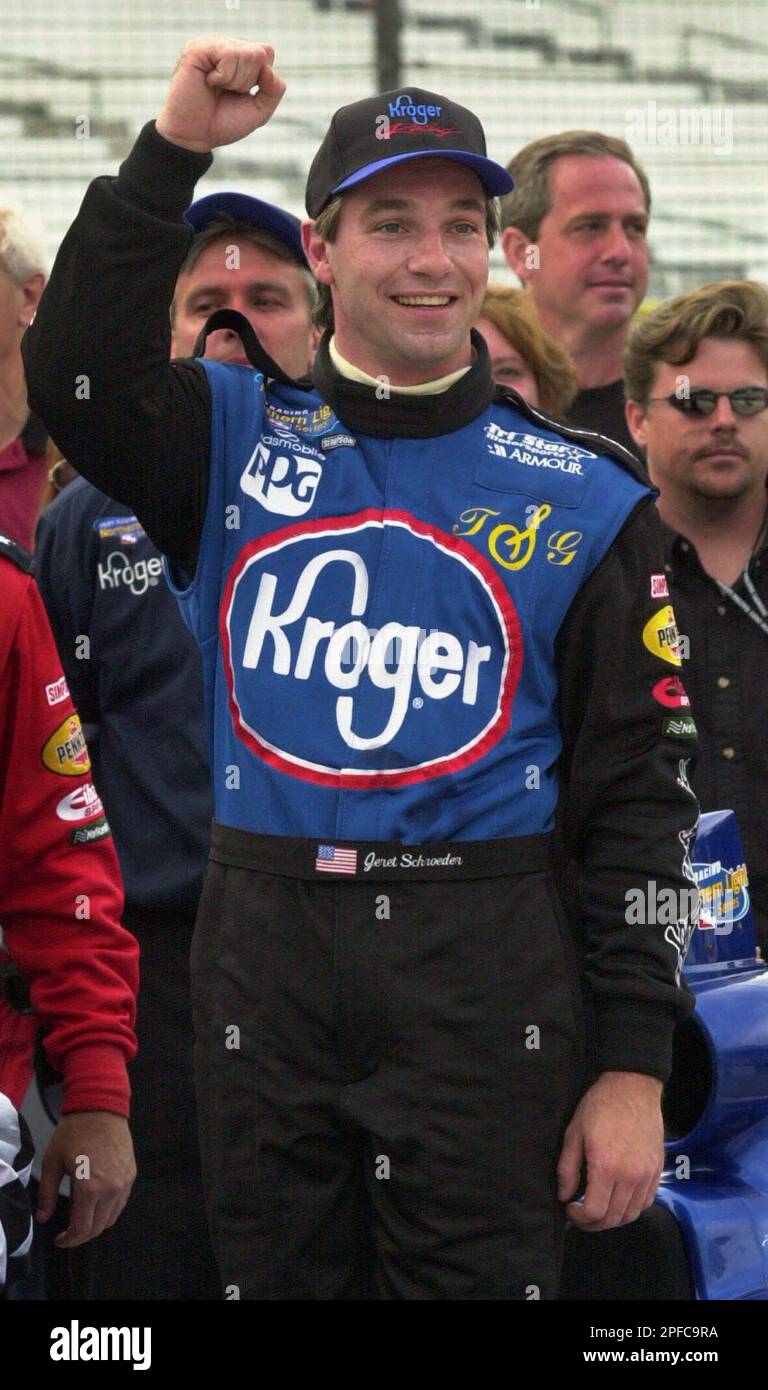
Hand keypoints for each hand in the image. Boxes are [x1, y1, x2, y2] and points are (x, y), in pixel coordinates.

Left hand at [36, 1111, 136, 1247]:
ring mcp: (124, 1183)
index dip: (69, 1240)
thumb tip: (43, 1217)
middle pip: (98, 1227)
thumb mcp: (52, 1162)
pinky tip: (97, 1206)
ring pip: (112, 1218)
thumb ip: (47, 1193)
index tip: (59, 1239)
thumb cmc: (73, 1133)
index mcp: (90, 1188)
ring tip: (82, 1221)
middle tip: (68, 1234)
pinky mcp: (131, 1174)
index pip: (82, 1228)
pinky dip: (109, 1211)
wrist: (101, 1107)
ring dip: (96, 1225)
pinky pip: (121, 1203)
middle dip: (81, 1236)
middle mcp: (111, 1189)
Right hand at [156, 34, 285, 152]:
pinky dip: (224, 77)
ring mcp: (211, 44)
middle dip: (248, 81)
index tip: (240, 92)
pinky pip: (229, 55)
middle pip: (260, 53)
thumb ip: (275, 90)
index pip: (267, 52)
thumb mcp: (259, 110)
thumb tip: (268, 68)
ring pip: (247, 54)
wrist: (196, 136)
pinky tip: (208, 82)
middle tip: (226, 91)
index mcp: (239, 55)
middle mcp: (225, 45)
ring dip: (235, 81)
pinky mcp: (198, 48)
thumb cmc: (223, 122)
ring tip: (216, 88)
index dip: (260, 79)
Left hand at [557, 1071, 664, 1229]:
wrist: (632, 1087)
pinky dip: (631, 1209)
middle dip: (593, 1223)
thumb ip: (567, 1168)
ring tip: (599, 1210)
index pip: (595, 1212)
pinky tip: (618, 1200)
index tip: (570, 1207)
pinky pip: (646, 1202)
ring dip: (613, 1219)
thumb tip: (565, 1195)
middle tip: (581, 1215)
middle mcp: (630, 1176)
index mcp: (606, 1167)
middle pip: (613, 1218)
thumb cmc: (600, 1106)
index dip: (579, 1217)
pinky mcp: (657, 1170)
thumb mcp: (574, 1133)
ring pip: (631, 1214)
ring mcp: (647, 1175)